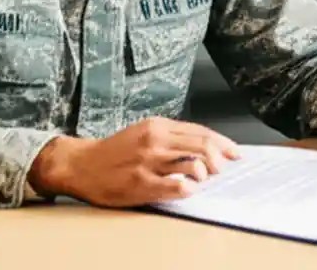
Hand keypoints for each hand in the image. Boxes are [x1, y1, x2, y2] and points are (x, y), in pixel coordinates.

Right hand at [28, 117, 240, 206]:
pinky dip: (188, 188)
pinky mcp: (140, 183)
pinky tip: (189, 190)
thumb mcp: (143, 133)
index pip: (201, 132)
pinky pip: (174, 186)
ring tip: (204, 179)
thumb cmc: (114, 152)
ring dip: (206, 174)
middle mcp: (155, 141)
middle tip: (224, 170)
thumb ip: (171, 137)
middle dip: (220, 159)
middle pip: (202, 146)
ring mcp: (148, 162)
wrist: (81, 164)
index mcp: (158, 126)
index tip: (236, 153)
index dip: (223, 143)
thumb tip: (204, 146)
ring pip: (193, 164)